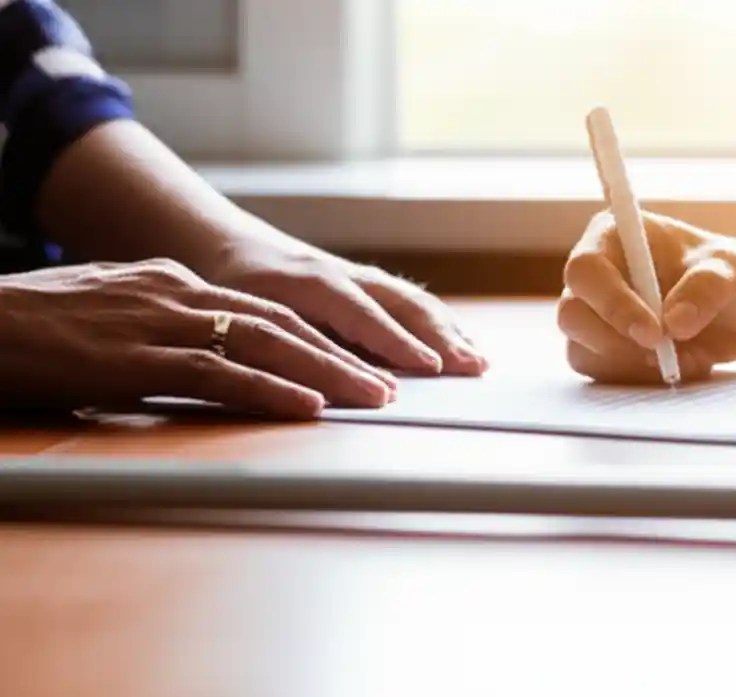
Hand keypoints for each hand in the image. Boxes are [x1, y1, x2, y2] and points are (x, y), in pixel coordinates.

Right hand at [0, 259, 397, 417]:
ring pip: (265, 345)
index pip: (265, 310)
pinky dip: (270, 390)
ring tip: (374, 398)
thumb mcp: (109, 316)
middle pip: (282, 324)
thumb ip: (159, 329)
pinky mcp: (136, 358)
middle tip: (391, 384)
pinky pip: (219, 374)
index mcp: (174, 282)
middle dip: (344, 355)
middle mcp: (177, 292)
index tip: (361, 361)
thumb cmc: (29, 326)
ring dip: (328, 373)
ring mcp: (160, 321)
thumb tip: (197, 355)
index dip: (320, 338)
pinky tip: (308, 408)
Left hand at [205, 234, 486, 375]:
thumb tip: (335, 382)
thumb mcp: (244, 318)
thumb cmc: (230, 289)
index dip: (399, 342)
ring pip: (412, 302)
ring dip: (448, 331)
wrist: (227, 245)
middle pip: (402, 305)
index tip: (432, 367)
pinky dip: (438, 323)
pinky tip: (458, 343)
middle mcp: (344, 275)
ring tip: (479, 361)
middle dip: (441, 337)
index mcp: (313, 283)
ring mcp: (359, 276)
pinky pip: (409, 302)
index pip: (365, 315)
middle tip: (473, 367)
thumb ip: (287, 346)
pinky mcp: (366, 284)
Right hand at [557, 211, 735, 382]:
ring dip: (629, 364)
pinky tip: (676, 365)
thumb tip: (674, 323)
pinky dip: (637, 378)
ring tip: (682, 357)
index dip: (612, 303)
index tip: (652, 333)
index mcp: (613, 237)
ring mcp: (594, 315)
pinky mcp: (603, 349)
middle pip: (572, 314)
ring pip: (582, 349)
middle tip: (662, 356)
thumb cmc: (730, 275)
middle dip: (614, 342)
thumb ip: (704, 289)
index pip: (587, 270)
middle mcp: (595, 276)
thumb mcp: (729, 272)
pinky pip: (602, 373)